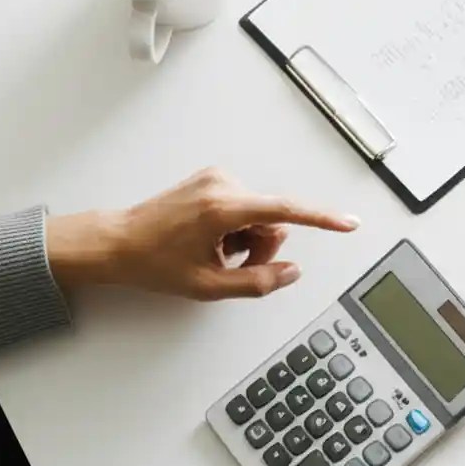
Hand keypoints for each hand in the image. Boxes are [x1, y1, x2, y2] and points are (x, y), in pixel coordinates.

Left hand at [46, 167, 358, 299]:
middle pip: (274, 221)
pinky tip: (211, 239)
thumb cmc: (152, 261)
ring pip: (261, 216)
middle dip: (262, 248)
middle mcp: (223, 185)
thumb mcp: (207, 286)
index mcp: (223, 209)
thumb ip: (257, 283)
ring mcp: (217, 179)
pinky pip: (246, 207)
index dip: (322, 220)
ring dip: (248, 241)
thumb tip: (291, 272)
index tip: (348, 223)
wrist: (116, 242)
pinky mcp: (213, 180)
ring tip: (216, 253)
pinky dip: (237, 229)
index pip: (286, 213)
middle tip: (231, 265)